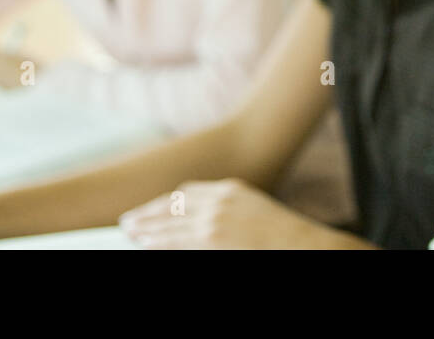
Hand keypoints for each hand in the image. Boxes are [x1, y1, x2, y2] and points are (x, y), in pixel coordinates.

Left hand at [119, 179, 359, 248]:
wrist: (304, 245)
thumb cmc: (284, 236)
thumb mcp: (255, 212)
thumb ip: (229, 211)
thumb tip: (202, 223)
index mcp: (231, 189)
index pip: (189, 192)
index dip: (167, 202)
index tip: (154, 210)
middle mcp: (220, 200)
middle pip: (174, 204)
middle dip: (150, 213)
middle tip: (130, 220)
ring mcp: (215, 219)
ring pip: (170, 222)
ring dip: (147, 227)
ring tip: (130, 232)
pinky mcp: (212, 239)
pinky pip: (177, 241)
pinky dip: (158, 242)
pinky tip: (147, 244)